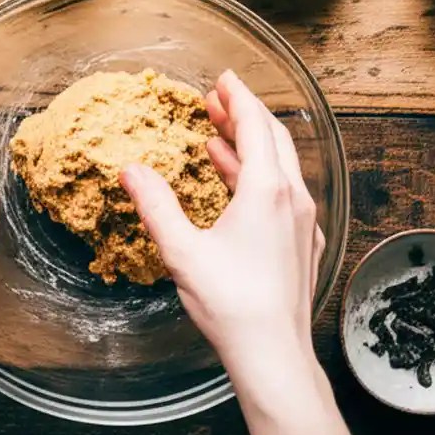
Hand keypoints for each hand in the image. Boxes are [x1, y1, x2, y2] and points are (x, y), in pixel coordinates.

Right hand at [119, 70, 324, 385]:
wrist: (274, 354)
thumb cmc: (231, 305)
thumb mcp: (182, 251)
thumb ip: (155, 205)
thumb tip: (131, 171)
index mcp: (267, 191)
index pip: (255, 126)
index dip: (238, 98)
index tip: (223, 80)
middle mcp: (293, 200)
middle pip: (273, 140)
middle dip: (245, 116)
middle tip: (218, 101)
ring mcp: (303, 224)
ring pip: (281, 169)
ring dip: (250, 149)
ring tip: (218, 141)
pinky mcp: (304, 246)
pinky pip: (285, 196)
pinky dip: (261, 179)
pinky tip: (240, 191)